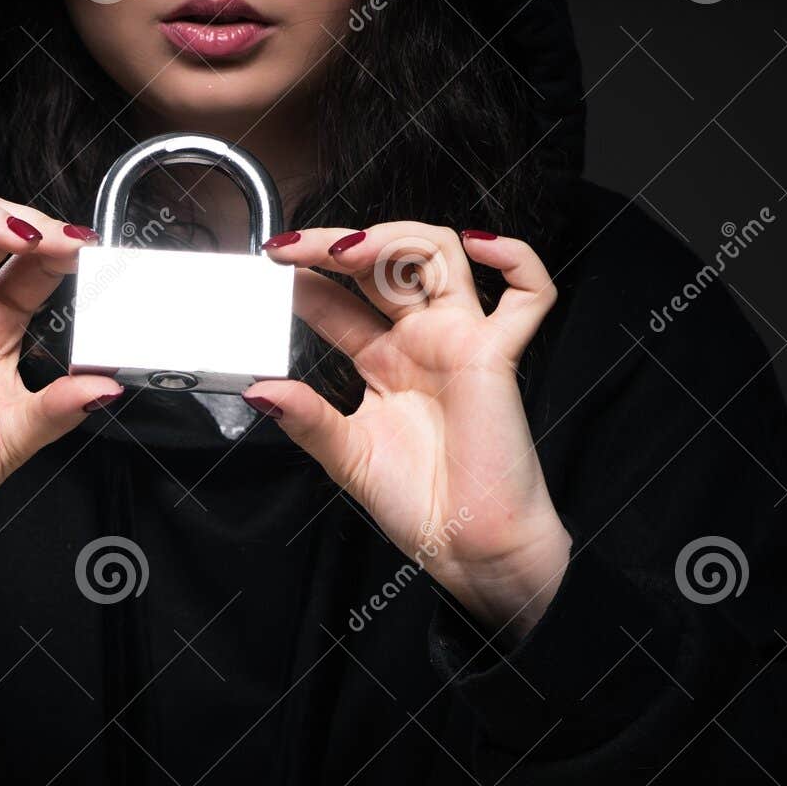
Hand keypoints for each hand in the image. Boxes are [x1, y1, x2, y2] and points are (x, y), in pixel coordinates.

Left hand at [244, 224, 568, 636]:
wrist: (467, 546)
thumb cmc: (421, 505)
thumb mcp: (345, 455)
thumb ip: (305, 417)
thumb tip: (257, 390)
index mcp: (385, 362)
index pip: (340, 301)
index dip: (306, 279)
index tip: (270, 268)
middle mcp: (423, 342)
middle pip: (385, 264)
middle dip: (338, 246)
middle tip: (296, 249)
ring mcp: (461, 342)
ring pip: (442, 257)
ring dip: (396, 239)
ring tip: (349, 250)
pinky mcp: (498, 357)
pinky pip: (529, 295)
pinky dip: (516, 258)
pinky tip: (478, 243)